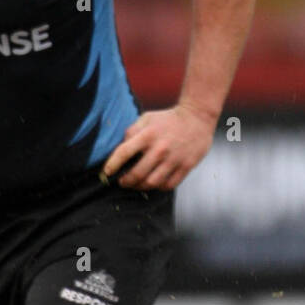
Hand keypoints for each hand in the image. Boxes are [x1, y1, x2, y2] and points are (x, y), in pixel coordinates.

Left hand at [101, 104, 216, 189]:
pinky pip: (169, 185)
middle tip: (122, 182)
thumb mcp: (147, 118)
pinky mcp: (186, 166)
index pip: (123, 153)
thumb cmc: (169, 119)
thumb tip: (120, 148)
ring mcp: (174, 159)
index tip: (106, 172)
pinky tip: (155, 183)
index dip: (112, 165)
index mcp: (147, 135)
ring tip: (137, 185)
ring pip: (152, 183)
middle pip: (137, 174)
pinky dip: (159, 187)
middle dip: (125, 181)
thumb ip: (132, 132)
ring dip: (140, 187)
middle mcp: (160, 149)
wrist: (197, 117)